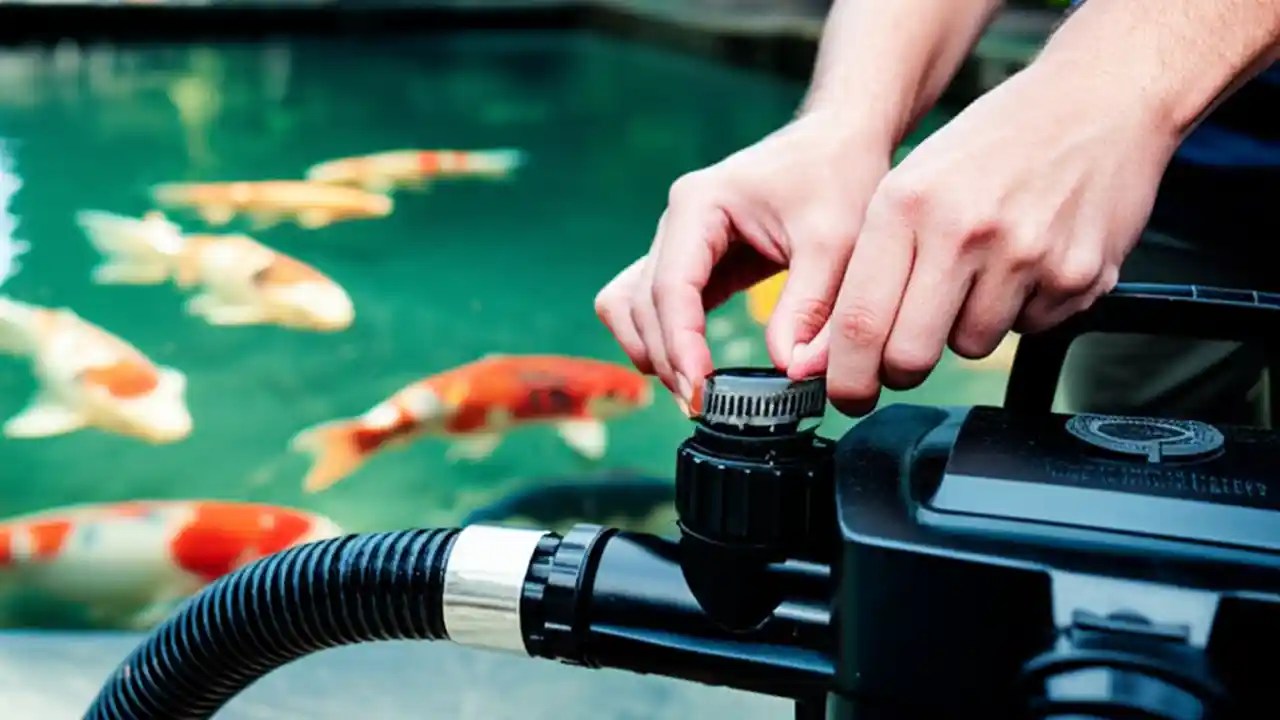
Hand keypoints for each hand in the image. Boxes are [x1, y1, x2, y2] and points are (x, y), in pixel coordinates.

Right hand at [594, 113, 890, 410]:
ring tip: (696, 394)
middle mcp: (676, 222)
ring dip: (654, 352)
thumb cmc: (838, 178)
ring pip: (632, 307)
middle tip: (704, 407)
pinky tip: (693, 370)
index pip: (670, 287)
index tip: (701, 390)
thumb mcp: (835, 241)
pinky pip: (652, 306)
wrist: (838, 144)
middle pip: (644, 305)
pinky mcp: (690, 263)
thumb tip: (788, 369)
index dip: (680, 345)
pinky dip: (663, 340)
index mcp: (699, 205)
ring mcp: (676, 243)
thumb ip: (810, 305)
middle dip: (669, 358)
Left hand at [788, 58, 1182, 415]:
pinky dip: (1022, 309)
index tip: (845, 394)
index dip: (845, 374)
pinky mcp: (1078, 275)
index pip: (858, 321)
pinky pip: (1029, 329)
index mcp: (907, 204)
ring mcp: (1025, 255)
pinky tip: (1029, 260)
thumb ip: (869, 261)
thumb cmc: (992, 145)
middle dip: (899, 371)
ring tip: (984, 269)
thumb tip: (829, 349)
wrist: (1098, 99)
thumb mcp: (912, 182)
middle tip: (902, 358)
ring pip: (970, 346)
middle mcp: (964, 230)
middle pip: (910, 354)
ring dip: (966, 328)